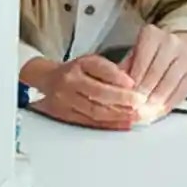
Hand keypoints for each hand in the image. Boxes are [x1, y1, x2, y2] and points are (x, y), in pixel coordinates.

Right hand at [23, 55, 141, 130]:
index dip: (118, 78)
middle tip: (139, 103)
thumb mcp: (90, 62)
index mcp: (78, 65)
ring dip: (118, 115)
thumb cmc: (74, 71)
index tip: (134, 85)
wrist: (46, 79)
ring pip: (95, 111)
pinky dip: (108, 125)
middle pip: (98, 93)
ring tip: (135, 116)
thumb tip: (129, 85)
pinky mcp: (64, 115)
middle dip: (122, 100)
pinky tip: (122, 124)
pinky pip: (89, 122)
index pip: (100, 69)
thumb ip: (109, 71)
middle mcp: (69, 82)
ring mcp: (65, 100)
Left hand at [121, 25, 186, 119]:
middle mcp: (171, 43)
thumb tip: (113, 85)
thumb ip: (127, 66)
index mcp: (152, 35)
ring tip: (143, 113)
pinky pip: (180, 93)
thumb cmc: (160, 51)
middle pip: (154, 74)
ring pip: (168, 85)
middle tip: (132, 109)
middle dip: (142, 95)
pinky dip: (167, 105)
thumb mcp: (141, 52)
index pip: (140, 63)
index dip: (132, 84)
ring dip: (154, 103)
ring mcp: (186, 58)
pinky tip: (157, 112)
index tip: (124, 97)